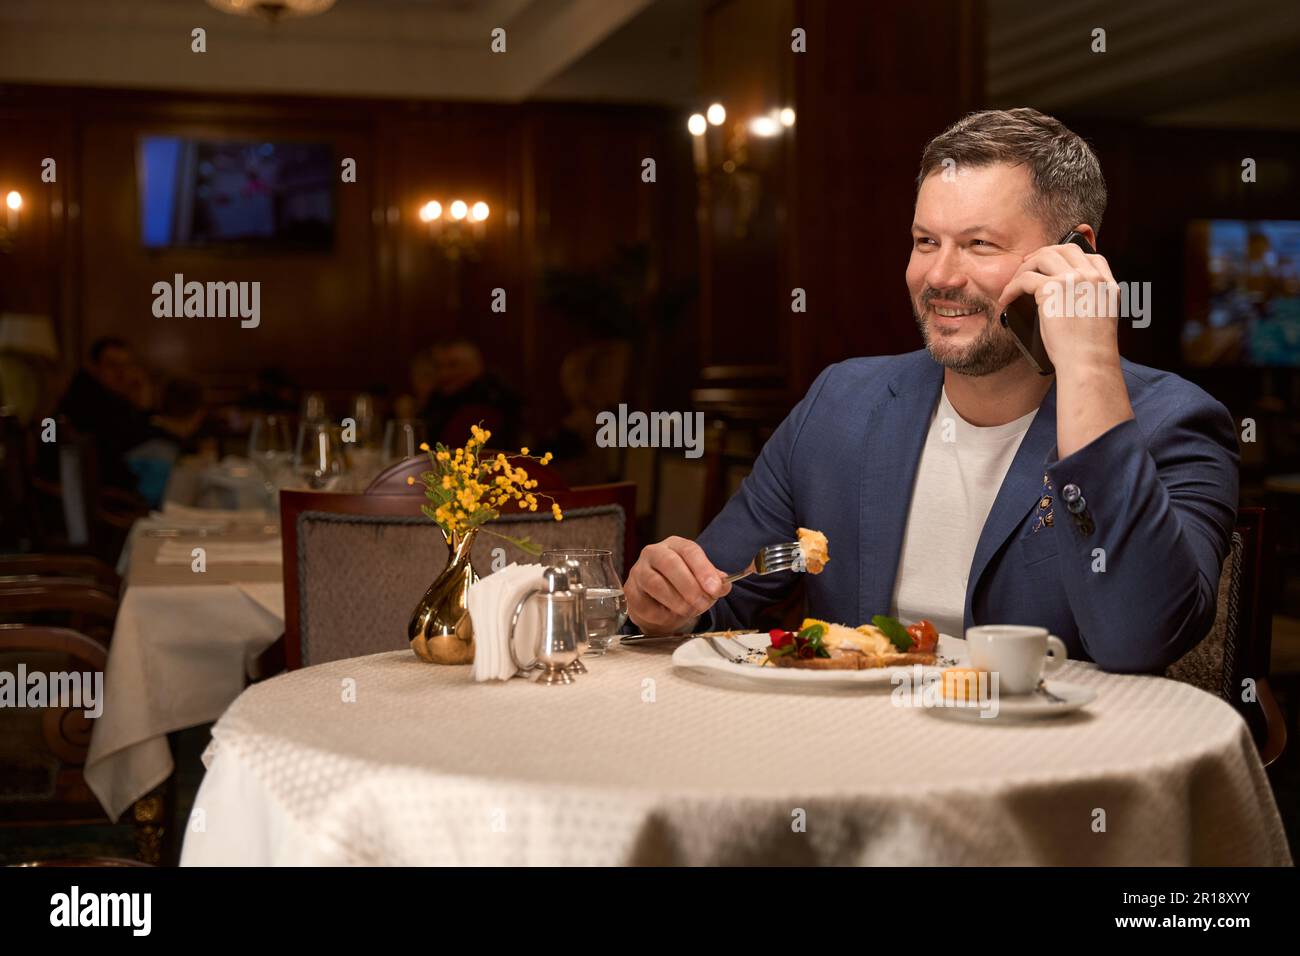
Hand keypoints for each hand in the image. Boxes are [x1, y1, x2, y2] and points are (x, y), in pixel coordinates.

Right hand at [623, 536, 730, 634]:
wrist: (657, 605)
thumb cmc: (681, 587)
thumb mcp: (701, 581)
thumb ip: (714, 581)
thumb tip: (724, 585)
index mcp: (675, 546)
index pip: (690, 550)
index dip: (704, 569)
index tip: (715, 588)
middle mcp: (654, 553)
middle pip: (670, 564)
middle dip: (689, 586)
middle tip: (702, 603)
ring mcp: (638, 571)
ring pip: (655, 584)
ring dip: (677, 601)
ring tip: (689, 611)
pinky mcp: (630, 592)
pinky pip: (646, 604)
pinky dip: (662, 614)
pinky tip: (671, 615)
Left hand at [995, 241, 1120, 377]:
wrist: (1088, 363)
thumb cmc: (1089, 352)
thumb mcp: (1098, 320)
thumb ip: (1088, 302)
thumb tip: (1064, 298)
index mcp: (1107, 286)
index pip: (1092, 257)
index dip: (1070, 257)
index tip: (1053, 265)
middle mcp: (1093, 278)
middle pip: (1066, 249)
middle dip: (1044, 254)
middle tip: (1027, 266)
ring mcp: (1075, 280)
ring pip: (1044, 256)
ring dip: (1025, 268)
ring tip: (1014, 283)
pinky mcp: (1054, 288)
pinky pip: (1025, 278)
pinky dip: (1011, 288)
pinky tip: (1006, 299)